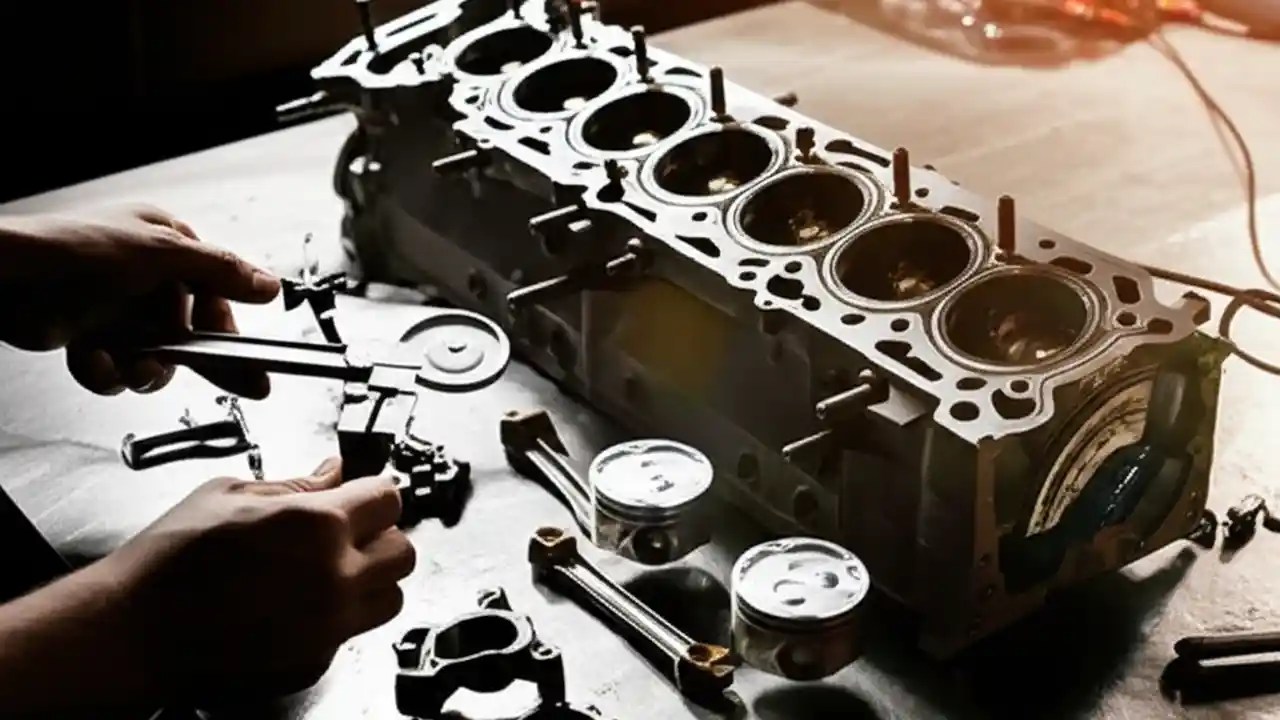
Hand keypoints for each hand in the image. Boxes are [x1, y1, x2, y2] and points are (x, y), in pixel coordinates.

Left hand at [0, 205, 280, 397]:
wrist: (7, 279)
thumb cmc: (76, 249)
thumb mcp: (164, 253)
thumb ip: (221, 271)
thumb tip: (270, 287)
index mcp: (168, 245)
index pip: (216, 294)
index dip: (229, 329)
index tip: (252, 360)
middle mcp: (146, 277)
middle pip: (189, 332)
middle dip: (190, 357)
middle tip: (239, 385)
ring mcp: (117, 308)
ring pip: (154, 357)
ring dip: (145, 369)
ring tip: (133, 367)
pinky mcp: (90, 336)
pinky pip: (116, 368)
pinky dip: (106, 372)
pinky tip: (94, 359)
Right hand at [100, 458, 414, 703]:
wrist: (131, 633)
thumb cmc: (168, 564)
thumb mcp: (229, 494)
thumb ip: (295, 484)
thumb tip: (333, 472)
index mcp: (318, 525)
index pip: (390, 498)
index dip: (374, 493)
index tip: (362, 495)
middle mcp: (335, 578)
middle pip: (404, 551)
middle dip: (381, 537)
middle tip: (349, 533)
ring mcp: (328, 627)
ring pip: (390, 598)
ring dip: (370, 580)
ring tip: (330, 571)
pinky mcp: (315, 662)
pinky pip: (350, 634)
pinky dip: (336, 618)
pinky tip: (297, 606)